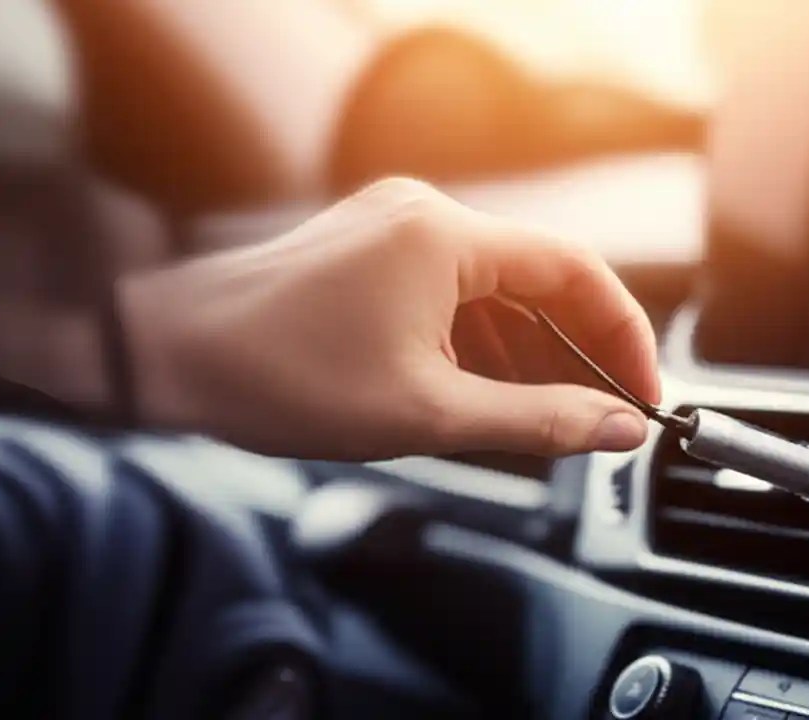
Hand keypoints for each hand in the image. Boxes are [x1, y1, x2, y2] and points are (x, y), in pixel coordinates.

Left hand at [122, 179, 658, 459]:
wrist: (166, 356)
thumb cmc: (278, 377)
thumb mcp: (426, 413)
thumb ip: (535, 420)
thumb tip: (614, 429)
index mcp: (446, 238)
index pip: (575, 272)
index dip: (624, 335)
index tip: (643, 393)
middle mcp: (427, 216)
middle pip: (540, 277)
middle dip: (580, 348)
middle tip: (606, 412)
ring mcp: (397, 229)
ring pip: (498, 288)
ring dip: (532, 350)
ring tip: (552, 415)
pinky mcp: (375, 251)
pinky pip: (456, 291)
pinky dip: (485, 340)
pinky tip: (494, 390)